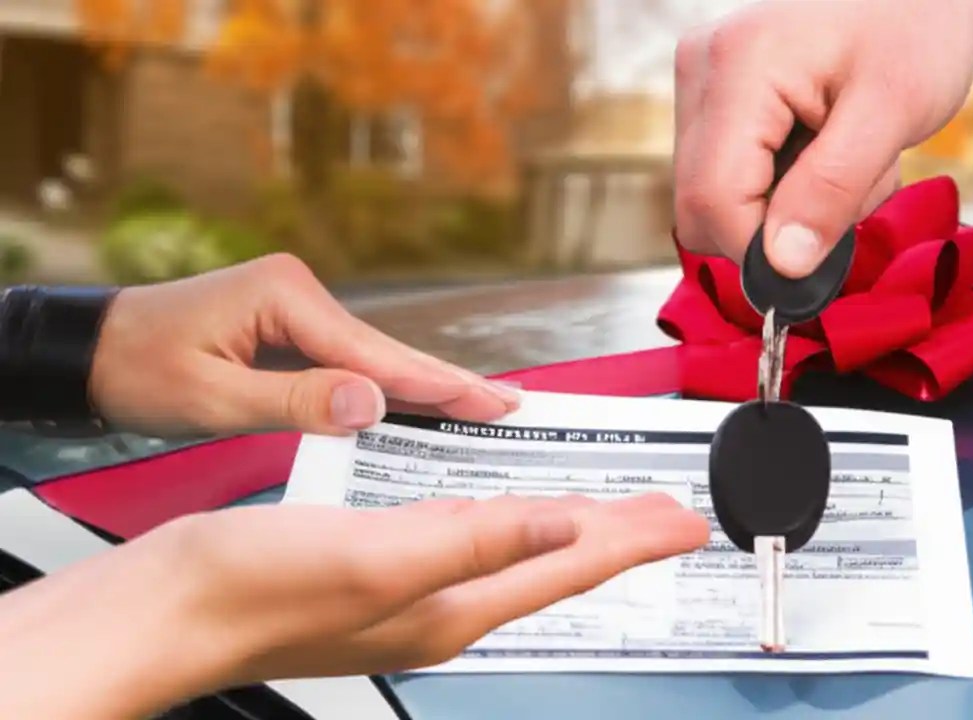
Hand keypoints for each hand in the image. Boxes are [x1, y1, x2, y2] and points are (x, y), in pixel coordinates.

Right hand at [0, 492, 709, 718]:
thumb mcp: (380, 557)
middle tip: (667, 518)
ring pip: (517, 553)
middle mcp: (441, 603)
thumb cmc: (254, 590)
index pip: (569, 568)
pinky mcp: (377, 567)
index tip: (683, 524)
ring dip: (570, 530)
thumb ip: (479, 542)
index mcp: (452, 603)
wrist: (168, 607)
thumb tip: (564, 529)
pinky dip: (507, 522)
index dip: (632, 542)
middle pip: (555, 565)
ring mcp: (410, 588)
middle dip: (617, 538)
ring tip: (609, 515)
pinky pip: (470, 541)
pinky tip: (506, 513)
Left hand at [89, 253, 519, 435]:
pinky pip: (348, 364)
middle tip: (509, 405)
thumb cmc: (138, 369)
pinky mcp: (289, 329)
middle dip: (446, 382)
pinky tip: (418, 404)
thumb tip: (374, 405)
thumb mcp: (211, 397)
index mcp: (285, 298)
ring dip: (422, 387)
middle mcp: (299, 294)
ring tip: (481, 406)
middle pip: (385, 351)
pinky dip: (385, 388)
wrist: (88, 351)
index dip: (435, 384)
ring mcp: (296, 309)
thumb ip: (294, 403)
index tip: (490, 402)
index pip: (374, 353)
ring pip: (371, 359)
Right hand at [673, 0, 972, 275]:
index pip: (710, 202)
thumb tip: (781, 265)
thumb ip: (832, 191)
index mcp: (738, 68)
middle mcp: (701, 69)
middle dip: (777, 225)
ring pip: (715, 196)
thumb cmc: (919, 17)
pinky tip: (824, 146)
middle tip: (848, 186)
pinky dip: (781, 181)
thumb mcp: (893, 111)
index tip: (825, 251)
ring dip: (784, 205)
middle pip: (701, 205)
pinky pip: (729, 172)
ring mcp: (702, 79)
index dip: (761, 251)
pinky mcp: (715, 92)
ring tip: (844, 157)